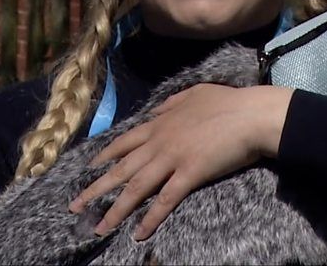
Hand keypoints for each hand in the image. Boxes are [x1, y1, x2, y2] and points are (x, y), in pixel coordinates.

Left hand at [67, 83, 292, 239]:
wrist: (251, 114)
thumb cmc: (228, 102)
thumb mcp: (193, 94)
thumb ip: (172, 103)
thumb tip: (157, 110)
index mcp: (160, 122)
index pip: (124, 142)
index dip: (104, 157)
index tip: (89, 168)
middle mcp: (159, 141)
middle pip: (121, 169)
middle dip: (95, 188)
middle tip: (75, 205)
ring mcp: (172, 158)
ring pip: (135, 188)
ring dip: (115, 210)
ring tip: (99, 227)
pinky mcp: (189, 174)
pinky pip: (165, 200)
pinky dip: (149, 218)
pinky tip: (138, 233)